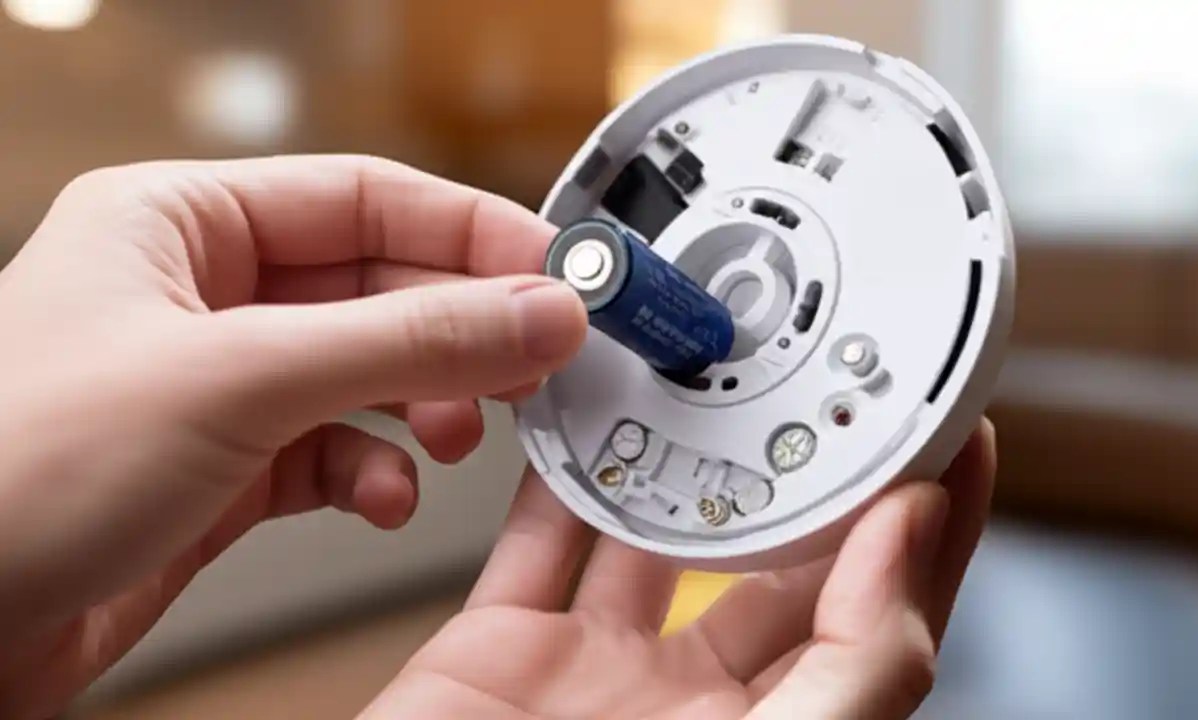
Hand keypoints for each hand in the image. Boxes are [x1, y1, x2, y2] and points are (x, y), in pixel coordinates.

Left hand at [0, 156, 587, 718]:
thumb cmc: (9, 474)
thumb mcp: (239, 379)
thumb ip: (408, 342)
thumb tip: (533, 311)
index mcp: (181, 223)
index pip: (364, 198)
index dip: (469, 232)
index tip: (554, 273)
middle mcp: (201, 297)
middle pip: (377, 288)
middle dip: (459, 330)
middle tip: (535, 359)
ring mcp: (215, 387)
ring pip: (367, 373)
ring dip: (426, 405)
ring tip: (461, 433)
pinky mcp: (223, 470)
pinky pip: (336, 451)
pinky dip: (377, 471)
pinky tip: (386, 493)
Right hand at [363, 422, 995, 719]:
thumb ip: (859, 664)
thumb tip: (911, 536)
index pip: (881, 614)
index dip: (928, 524)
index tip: (955, 432)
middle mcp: (695, 703)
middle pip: (772, 557)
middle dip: (806, 467)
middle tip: (829, 378)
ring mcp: (599, 671)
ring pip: (649, 532)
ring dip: (674, 461)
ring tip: (709, 378)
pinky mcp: (505, 649)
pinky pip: (536, 540)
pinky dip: (553, 475)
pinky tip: (577, 416)